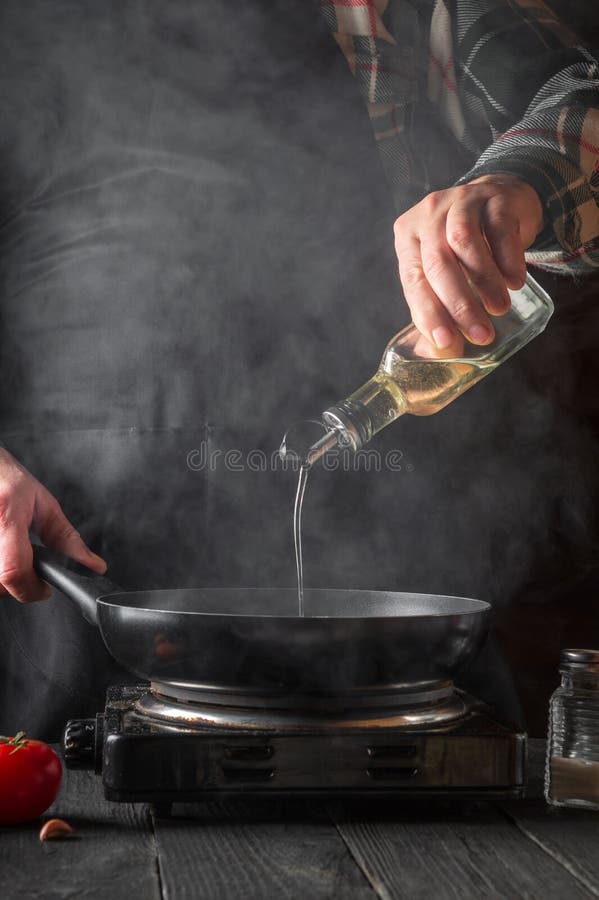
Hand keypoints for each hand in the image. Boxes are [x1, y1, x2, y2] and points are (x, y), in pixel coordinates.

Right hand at [0, 449, 105, 601]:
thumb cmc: (4, 477)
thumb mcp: (41, 502)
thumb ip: (66, 537)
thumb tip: (92, 566)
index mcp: (7, 517)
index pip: (15, 571)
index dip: (32, 589)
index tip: (44, 589)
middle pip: (1, 584)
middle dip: (20, 585)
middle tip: (30, 570)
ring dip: (5, 580)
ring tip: (14, 557)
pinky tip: (3, 555)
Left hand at [393, 174, 543, 352]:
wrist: (500, 198)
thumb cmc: (467, 245)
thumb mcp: (445, 268)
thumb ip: (439, 302)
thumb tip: (444, 348)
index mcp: (407, 237)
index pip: (414, 280)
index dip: (429, 314)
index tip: (447, 343)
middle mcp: (428, 216)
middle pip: (438, 264)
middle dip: (459, 305)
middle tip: (481, 333)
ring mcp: (460, 202)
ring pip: (464, 243)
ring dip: (484, 282)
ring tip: (499, 309)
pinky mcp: (494, 197)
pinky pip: (498, 228)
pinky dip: (508, 259)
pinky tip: (514, 282)